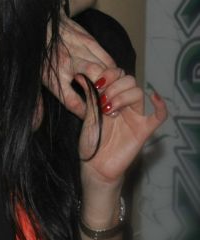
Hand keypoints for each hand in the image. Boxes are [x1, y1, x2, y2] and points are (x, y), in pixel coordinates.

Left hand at [44, 15, 119, 118]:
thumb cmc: (40, 54)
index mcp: (52, 74)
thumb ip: (43, 98)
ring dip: (112, 84)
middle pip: (94, 83)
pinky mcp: (90, 41)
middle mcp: (67, 62)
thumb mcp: (38, 77)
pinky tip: (112, 77)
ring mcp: (80, 50)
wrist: (42, 22)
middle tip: (109, 107)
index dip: (83, 112)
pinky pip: (108, 60)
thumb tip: (46, 119)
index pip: (71, 101)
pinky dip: (112, 70)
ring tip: (113, 93)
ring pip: (105, 71)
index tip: (90, 117)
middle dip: (104, 97)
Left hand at [77, 74, 166, 189]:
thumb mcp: (88, 114)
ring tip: (109, 109)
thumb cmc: (91, 140)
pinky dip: (160, 106)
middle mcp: (125, 104)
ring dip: (122, 96)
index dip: (109, 74)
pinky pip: (159, 116)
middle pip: (130, 81)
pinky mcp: (143, 130)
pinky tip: (154, 97)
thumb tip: (80, 76)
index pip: (118, 75)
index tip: (97, 83)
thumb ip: (89, 96)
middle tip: (103, 100)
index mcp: (112, 97)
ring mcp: (136, 116)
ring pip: (138, 93)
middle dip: (114, 86)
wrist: (94, 165)